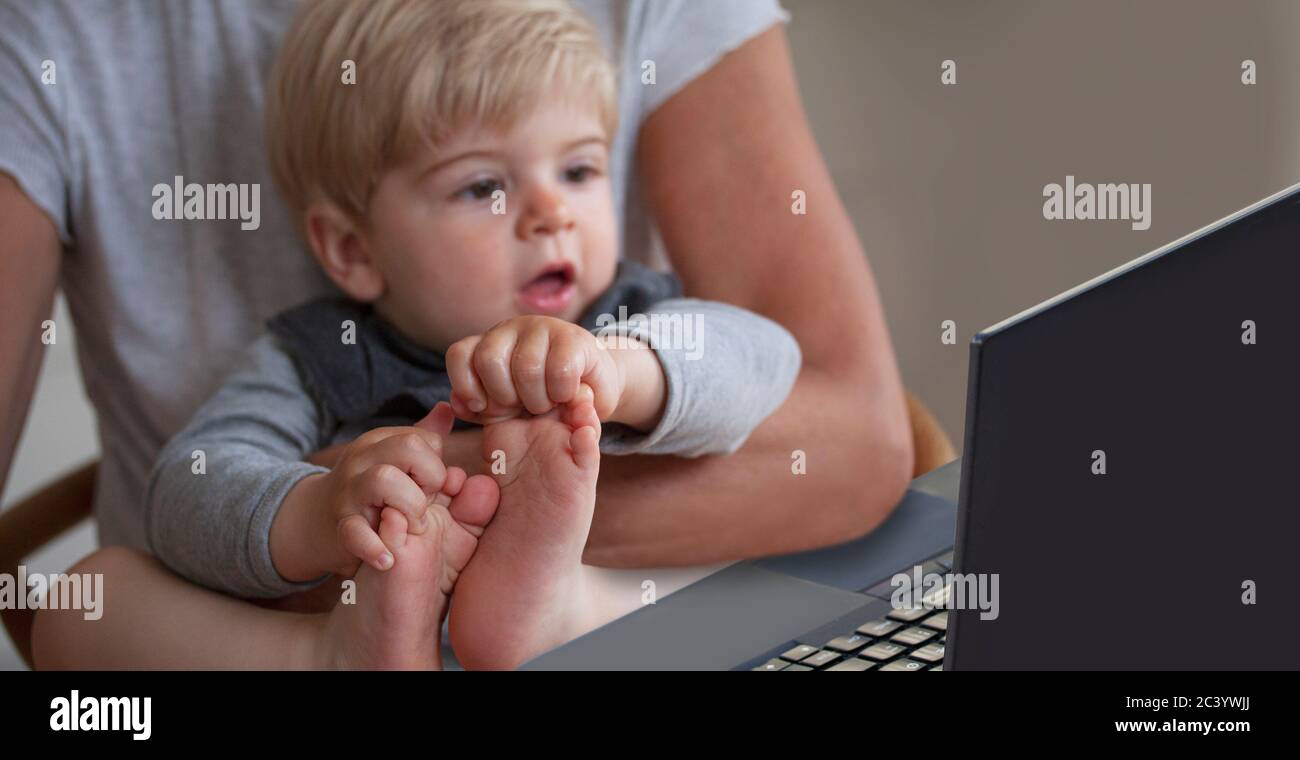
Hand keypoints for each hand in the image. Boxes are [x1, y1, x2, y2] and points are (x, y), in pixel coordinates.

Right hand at [311, 403, 457, 574]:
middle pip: (408, 447)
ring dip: (410, 506)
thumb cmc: (369, 491)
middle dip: (430, 476)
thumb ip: (423, 436)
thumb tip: (448, 408)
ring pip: (384, 479)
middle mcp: (363, 460)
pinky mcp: (340, 526)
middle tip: (427, 502)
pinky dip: (374, 548)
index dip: (436, 464)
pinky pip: (356, 533)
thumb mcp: (393, 459)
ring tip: (413, 526)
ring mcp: (349, 492)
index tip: (429, 485)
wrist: (314, 522)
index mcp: (379, 442)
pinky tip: (388, 559)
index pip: (425, 439)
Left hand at [446, 316, 623, 423]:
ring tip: (546, 403)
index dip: (466, 386)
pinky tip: (566, 395)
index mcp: (488, 344)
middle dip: (503, 396)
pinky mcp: (573, 337)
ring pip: (525, 367)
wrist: (592, 389)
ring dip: (536, 399)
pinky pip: (560, 370)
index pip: (459, 354)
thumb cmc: (541, 398)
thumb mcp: (503, 409)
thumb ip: (477, 407)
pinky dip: (561, 392)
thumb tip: (457, 402)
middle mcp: (510, 329)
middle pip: (489, 359)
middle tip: (520, 407)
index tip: (483, 408)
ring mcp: (542, 328)